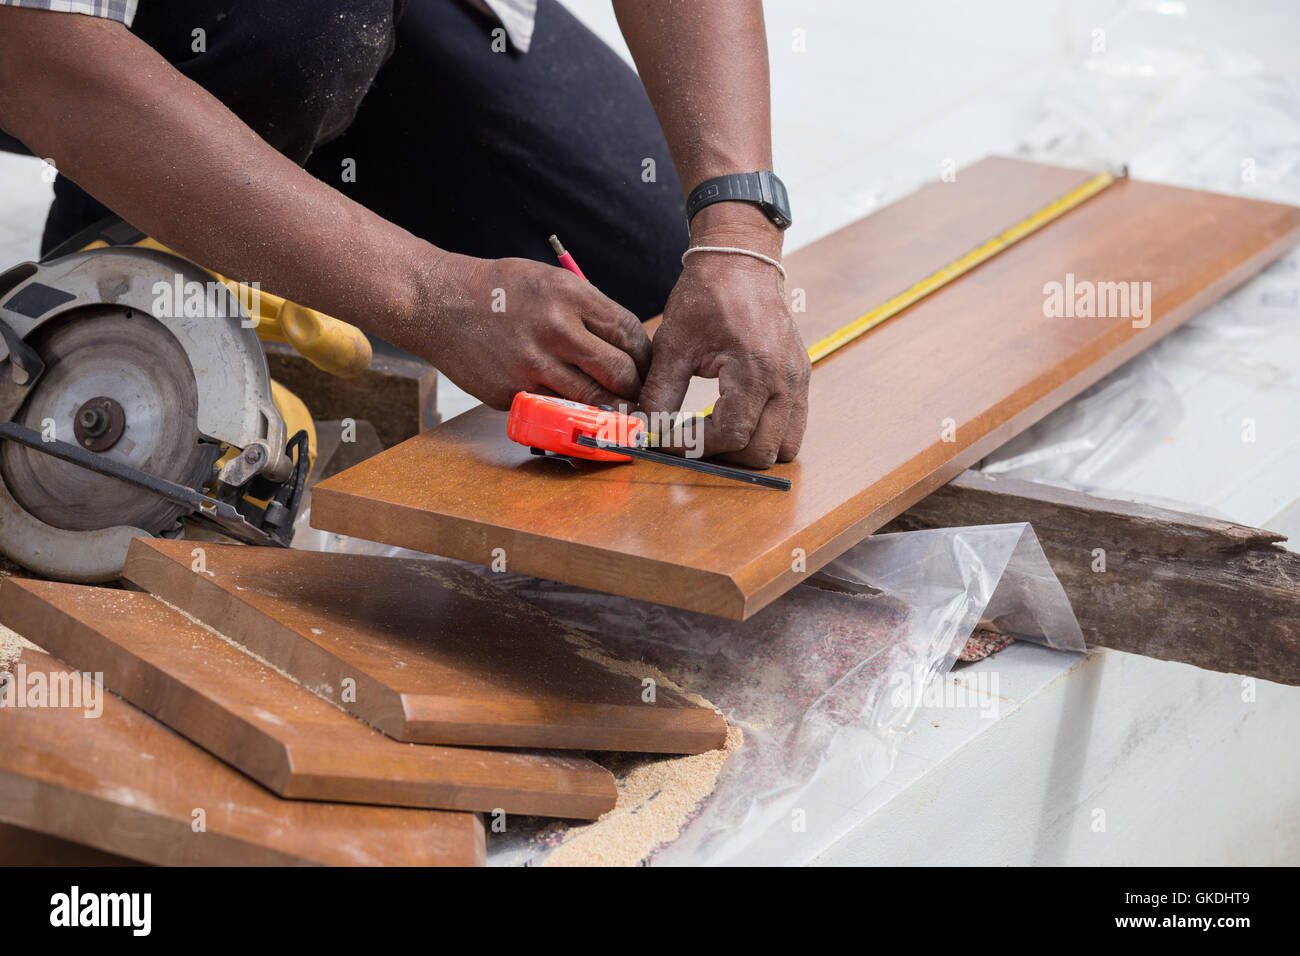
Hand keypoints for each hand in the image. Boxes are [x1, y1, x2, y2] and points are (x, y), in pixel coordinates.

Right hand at [413, 252, 651, 409]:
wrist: (438, 302)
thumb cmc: (498, 290)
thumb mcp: (549, 281)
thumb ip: (588, 311)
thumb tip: (627, 347)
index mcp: (570, 295)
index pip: (630, 334)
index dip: (645, 357)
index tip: (645, 367)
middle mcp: (556, 330)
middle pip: (619, 372)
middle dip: (634, 389)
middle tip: (635, 394)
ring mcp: (533, 365)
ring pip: (593, 400)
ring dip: (609, 409)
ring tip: (615, 411)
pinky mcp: (513, 392)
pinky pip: (556, 409)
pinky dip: (569, 411)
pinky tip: (572, 408)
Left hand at [640, 214, 809, 467]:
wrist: (740, 262)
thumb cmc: (708, 296)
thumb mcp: (674, 344)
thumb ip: (660, 392)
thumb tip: (646, 429)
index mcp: (756, 370)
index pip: (730, 435)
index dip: (694, 445)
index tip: (667, 438)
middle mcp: (786, 381)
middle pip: (761, 452)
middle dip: (723, 455)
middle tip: (689, 440)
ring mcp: (799, 382)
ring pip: (784, 447)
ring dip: (748, 449)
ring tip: (714, 433)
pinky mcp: (801, 380)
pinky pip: (791, 427)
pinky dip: (765, 433)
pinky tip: (733, 417)